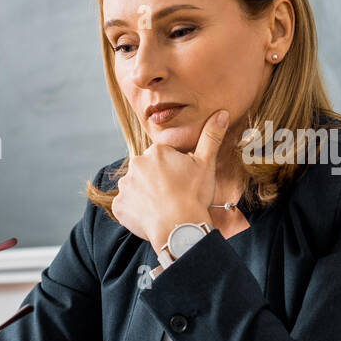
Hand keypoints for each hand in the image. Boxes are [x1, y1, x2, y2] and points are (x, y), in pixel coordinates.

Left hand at [112, 108, 229, 248]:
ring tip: (163, 208)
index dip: (175, 170)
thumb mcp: (206, 164)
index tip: (183, 183)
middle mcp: (136, 164)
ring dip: (145, 195)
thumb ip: (211, 137)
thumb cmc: (194, 195)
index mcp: (156, 152)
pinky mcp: (119, 206)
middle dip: (158, 180)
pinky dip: (136, 211)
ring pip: (136, 187)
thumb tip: (221, 113)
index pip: (163, 157)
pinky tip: (151, 217)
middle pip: (148, 171)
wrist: (179, 228)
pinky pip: (127, 206)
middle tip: (174, 196)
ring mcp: (125, 186)